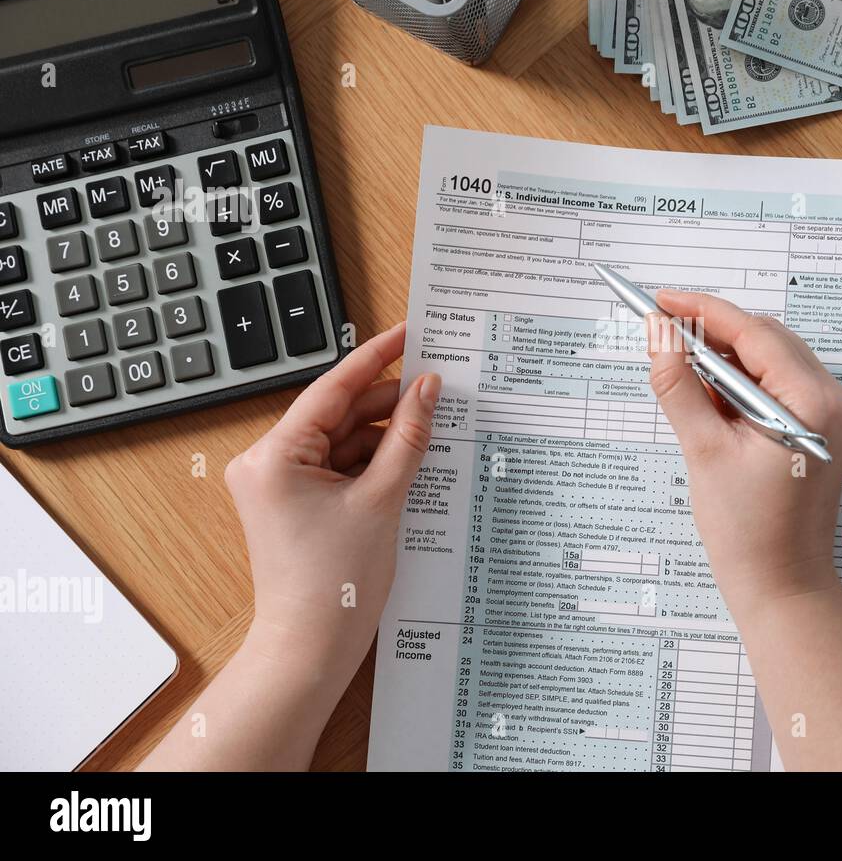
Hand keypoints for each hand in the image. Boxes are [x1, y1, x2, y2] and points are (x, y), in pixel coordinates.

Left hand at [224, 322, 440, 680]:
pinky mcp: (293, 502)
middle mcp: (266, 463)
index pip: (332, 389)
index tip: (406, 333)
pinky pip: (338, 466)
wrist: (310, 648)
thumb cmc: (333, 585)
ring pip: (342, 440)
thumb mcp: (381, 500)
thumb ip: (407, 438)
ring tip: (431, 428)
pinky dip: (372, 462)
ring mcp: (278, 484)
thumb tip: (426, 390)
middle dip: (387, 404)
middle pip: (337, 414)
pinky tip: (410, 459)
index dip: (375, 357)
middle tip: (436, 386)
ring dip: (384, 436)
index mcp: (273, 456)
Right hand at [645, 290, 841, 617]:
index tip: (663, 301)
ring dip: (727, 359)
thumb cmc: (749, 532)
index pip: (753, 333)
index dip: (703, 311)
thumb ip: (678, 385)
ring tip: (684, 378)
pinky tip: (712, 401)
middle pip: (766, 338)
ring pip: (772, 358)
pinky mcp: (822, 426)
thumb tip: (659, 336)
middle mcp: (834, 400)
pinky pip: (779, 383)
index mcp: (812, 403)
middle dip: (713, 334)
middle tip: (663, 335)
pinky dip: (743, 382)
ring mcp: (833, 413)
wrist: (781, 584)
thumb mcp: (703, 450)